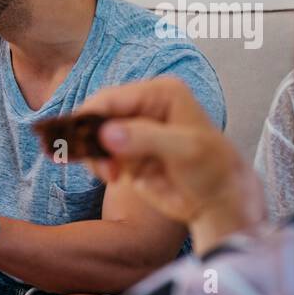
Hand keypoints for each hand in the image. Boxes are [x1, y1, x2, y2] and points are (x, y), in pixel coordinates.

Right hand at [77, 76, 264, 253]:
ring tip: (111, 174)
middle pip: (96, 115)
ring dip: (92, 155)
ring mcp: (132, 132)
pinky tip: (112, 177)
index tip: (76, 140)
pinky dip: (96, 165)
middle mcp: (142, 108)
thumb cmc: (213, 168)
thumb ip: (145, 139)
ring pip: (92, 136)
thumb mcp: (185, 150)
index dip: (90, 117)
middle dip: (88, 138)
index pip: (112, 98)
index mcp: (160, 94)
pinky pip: (97, 154)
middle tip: (92, 162)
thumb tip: (106, 133)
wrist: (217, 201)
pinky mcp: (125, 154)